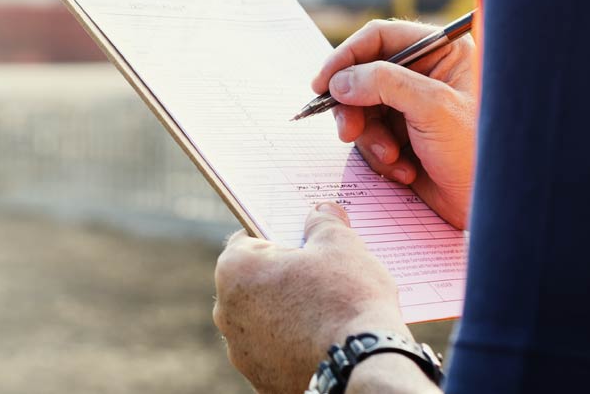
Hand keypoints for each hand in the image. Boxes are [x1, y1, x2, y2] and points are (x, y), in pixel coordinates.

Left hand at [213, 203, 413, 393]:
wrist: (363, 368)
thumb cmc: (348, 300)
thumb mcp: (341, 245)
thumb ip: (324, 223)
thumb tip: (321, 212)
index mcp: (235, 270)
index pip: (249, 239)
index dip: (278, 234)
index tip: (300, 238)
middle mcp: (226, 312)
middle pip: (255, 282)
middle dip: (283, 276)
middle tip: (319, 273)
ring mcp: (241, 351)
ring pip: (264, 320)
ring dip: (286, 313)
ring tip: (325, 310)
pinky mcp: (260, 380)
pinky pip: (275, 353)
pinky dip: (293, 345)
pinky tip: (322, 340)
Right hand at [313, 19, 477, 228]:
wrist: (487, 205)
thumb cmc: (477, 151)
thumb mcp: (433, 108)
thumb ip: (384, 83)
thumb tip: (340, 81)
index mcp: (441, 52)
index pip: (380, 38)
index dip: (347, 57)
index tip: (323, 83)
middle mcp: (424, 75)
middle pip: (363, 75)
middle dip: (354, 106)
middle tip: (349, 130)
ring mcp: (411, 107)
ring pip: (361, 109)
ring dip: (369, 137)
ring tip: (390, 158)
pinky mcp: (403, 137)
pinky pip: (369, 137)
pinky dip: (379, 156)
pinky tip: (404, 170)